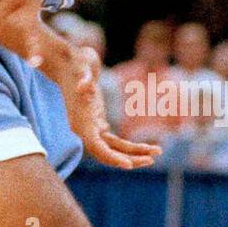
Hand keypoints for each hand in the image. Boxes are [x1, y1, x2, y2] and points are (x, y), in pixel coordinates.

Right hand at [54, 45, 160, 168]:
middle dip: (129, 158)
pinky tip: (148, 147)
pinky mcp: (98, 123)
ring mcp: (91, 127)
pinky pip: (115, 142)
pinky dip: (131, 146)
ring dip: (134, 154)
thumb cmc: (76, 63)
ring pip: (113, 149)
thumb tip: (82, 87)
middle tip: (152, 158)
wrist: (70, 61)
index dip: (111, 157)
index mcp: (79, 121)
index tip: (128, 165)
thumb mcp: (81, 67)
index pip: (95, 147)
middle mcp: (84, 129)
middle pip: (107, 153)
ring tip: (157, 152)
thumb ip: (82, 79)